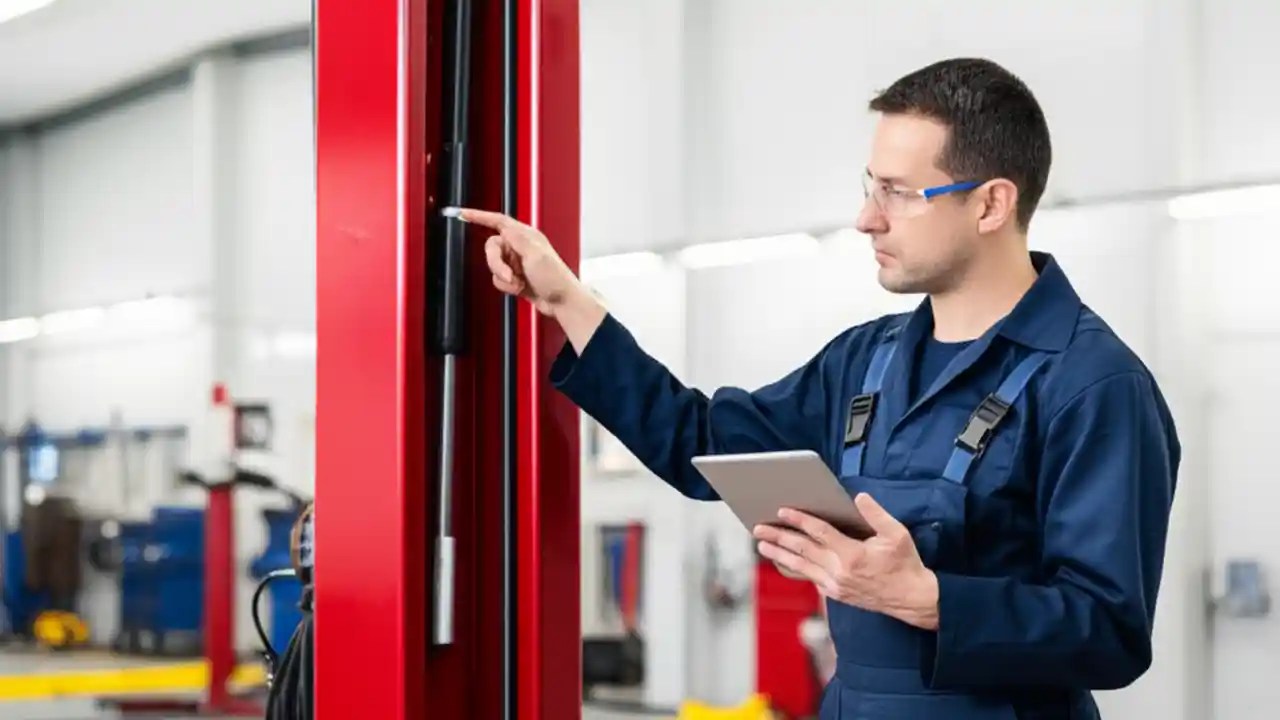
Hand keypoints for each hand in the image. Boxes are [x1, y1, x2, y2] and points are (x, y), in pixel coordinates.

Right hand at [452, 207, 581, 316]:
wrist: (561, 302)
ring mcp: (516, 262)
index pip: (498, 221)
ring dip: (504, 278)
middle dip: (497, 264)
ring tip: (519, 283)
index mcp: (526, 236)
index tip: (464, 214)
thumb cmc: (555, 278)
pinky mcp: (515, 276)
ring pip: (493, 266)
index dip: (480, 216)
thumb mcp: (536, 254)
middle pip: (492, 248)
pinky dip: (507, 287)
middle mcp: (520, 247)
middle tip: (509, 275)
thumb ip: (517, 238)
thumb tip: (504, 225)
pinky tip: (520, 288)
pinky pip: (498, 279)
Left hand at [753, 493, 939, 630]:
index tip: (783, 510)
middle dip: (779, 537)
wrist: (911, 599)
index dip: (800, 520)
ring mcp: (835, 585)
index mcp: (852, 555)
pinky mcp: (836, 594)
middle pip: (803, 550)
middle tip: (759, 528)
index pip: (820, 533)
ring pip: (801, 567)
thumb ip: (876, 514)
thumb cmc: (905, 564)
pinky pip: (810, 578)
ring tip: (762, 545)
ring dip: (780, 555)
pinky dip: (795, 569)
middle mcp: (839, 572)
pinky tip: (784, 561)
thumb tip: (859, 497)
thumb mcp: (897, 535)